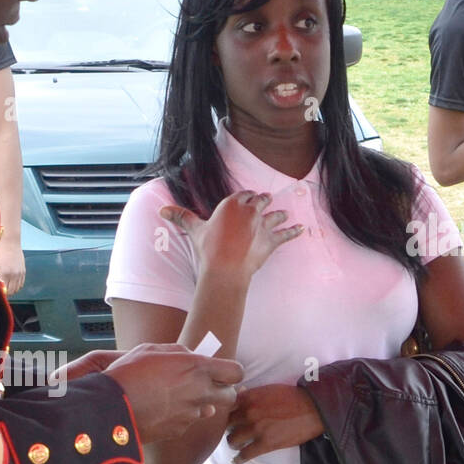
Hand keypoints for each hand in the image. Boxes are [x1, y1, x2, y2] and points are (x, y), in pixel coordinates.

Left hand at [0, 237, 25, 295]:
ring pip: (17, 289)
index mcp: (5, 273)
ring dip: (11, 291)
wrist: (10, 240)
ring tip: (4, 288)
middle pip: (11, 292)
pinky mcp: (23, 270)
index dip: (0, 294)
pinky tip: (10, 284)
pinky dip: (16, 286)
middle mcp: (14, 274)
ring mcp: (20, 273)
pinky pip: (21, 284)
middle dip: (5, 294)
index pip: (4, 291)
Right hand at [98, 343, 243, 444]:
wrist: (111, 406)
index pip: (236, 372)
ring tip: (175, 399)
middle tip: (206, 388)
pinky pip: (188, 423)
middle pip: (230, 396)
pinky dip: (180, 417)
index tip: (221, 373)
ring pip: (209, 411)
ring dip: (198, 405)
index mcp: (197, 367)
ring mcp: (191, 413)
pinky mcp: (179, 430)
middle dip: (222, 392)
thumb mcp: (152, 350)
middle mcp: (200, 392)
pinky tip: (162, 411)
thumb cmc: (129, 372)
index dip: (231, 373)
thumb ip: (178, 352)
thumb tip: (191, 356)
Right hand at [161, 191, 301, 278]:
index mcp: (232, 205)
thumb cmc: (209, 249)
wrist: (225, 268)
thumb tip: (162, 210)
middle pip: (260, 201)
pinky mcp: (272, 240)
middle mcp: (250, 211)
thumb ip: (182, 217)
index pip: (242, 195)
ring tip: (284, 213)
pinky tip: (302, 229)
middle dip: (263, 200)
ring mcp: (263, 225)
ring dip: (279, 214)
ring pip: (274, 215)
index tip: (249, 196)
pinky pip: (286, 234)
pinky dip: (294, 232)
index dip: (246, 196)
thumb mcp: (195, 231)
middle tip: (267, 199)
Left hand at [226, 384, 323, 462]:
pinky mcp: (266, 443)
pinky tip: (237, 461)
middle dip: (227, 429)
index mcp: (249, 397)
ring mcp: (256, 429)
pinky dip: (239, 459)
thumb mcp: (268, 389)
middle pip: (225, 425)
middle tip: (230, 432)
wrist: (313, 408)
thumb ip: (251, 394)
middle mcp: (248, 412)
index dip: (223, 414)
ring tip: (236, 445)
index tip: (223, 419)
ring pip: (232, 440)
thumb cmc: (292, 397)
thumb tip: (239, 395)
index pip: (225, 407)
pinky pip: (245, 454)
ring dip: (233, 443)